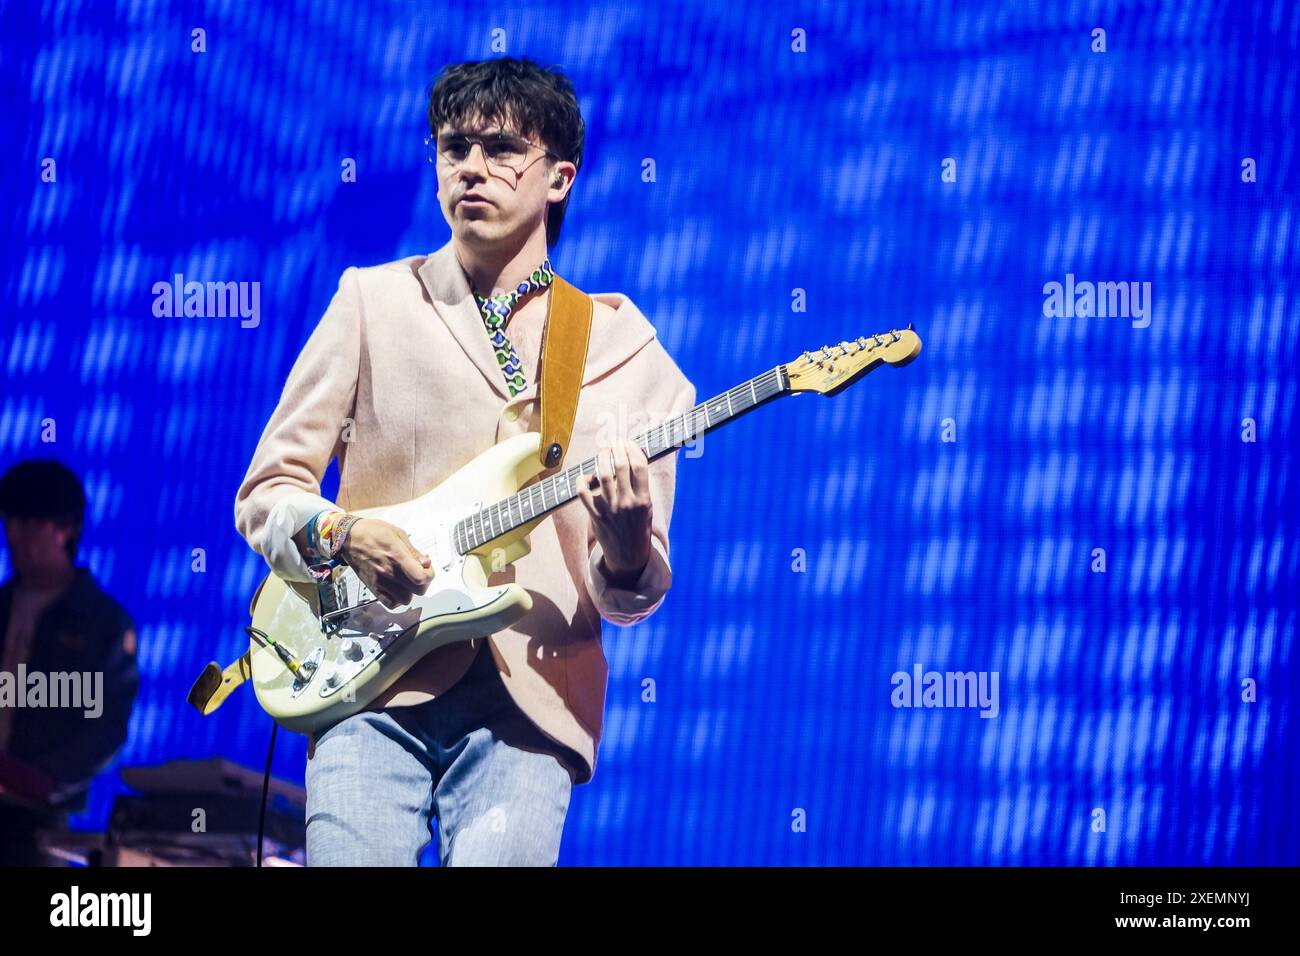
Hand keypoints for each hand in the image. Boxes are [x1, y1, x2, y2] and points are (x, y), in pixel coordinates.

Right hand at [338, 518, 433, 607]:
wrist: (349, 538)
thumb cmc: (373, 532)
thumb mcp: (398, 534)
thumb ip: (413, 551)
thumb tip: (426, 563)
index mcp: (397, 556)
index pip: (421, 578)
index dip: (429, 575)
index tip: (427, 568)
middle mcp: (389, 572)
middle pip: (418, 590)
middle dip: (423, 582)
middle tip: (419, 573)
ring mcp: (380, 582)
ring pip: (406, 599)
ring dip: (411, 591)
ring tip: (407, 581)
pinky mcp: (372, 587)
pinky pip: (389, 603)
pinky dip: (397, 600)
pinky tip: (397, 589)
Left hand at [576, 440, 652, 586]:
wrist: (628, 556)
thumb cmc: (638, 528)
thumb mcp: (647, 507)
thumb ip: (639, 486)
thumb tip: (629, 459)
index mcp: (643, 499)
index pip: (639, 465)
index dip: (633, 449)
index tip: (628, 443)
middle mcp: (627, 503)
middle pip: (620, 465)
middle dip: (616, 449)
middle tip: (614, 444)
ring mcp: (610, 509)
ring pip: (603, 474)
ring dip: (602, 458)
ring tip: (603, 453)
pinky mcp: (595, 515)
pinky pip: (583, 493)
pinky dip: (582, 480)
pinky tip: (586, 477)